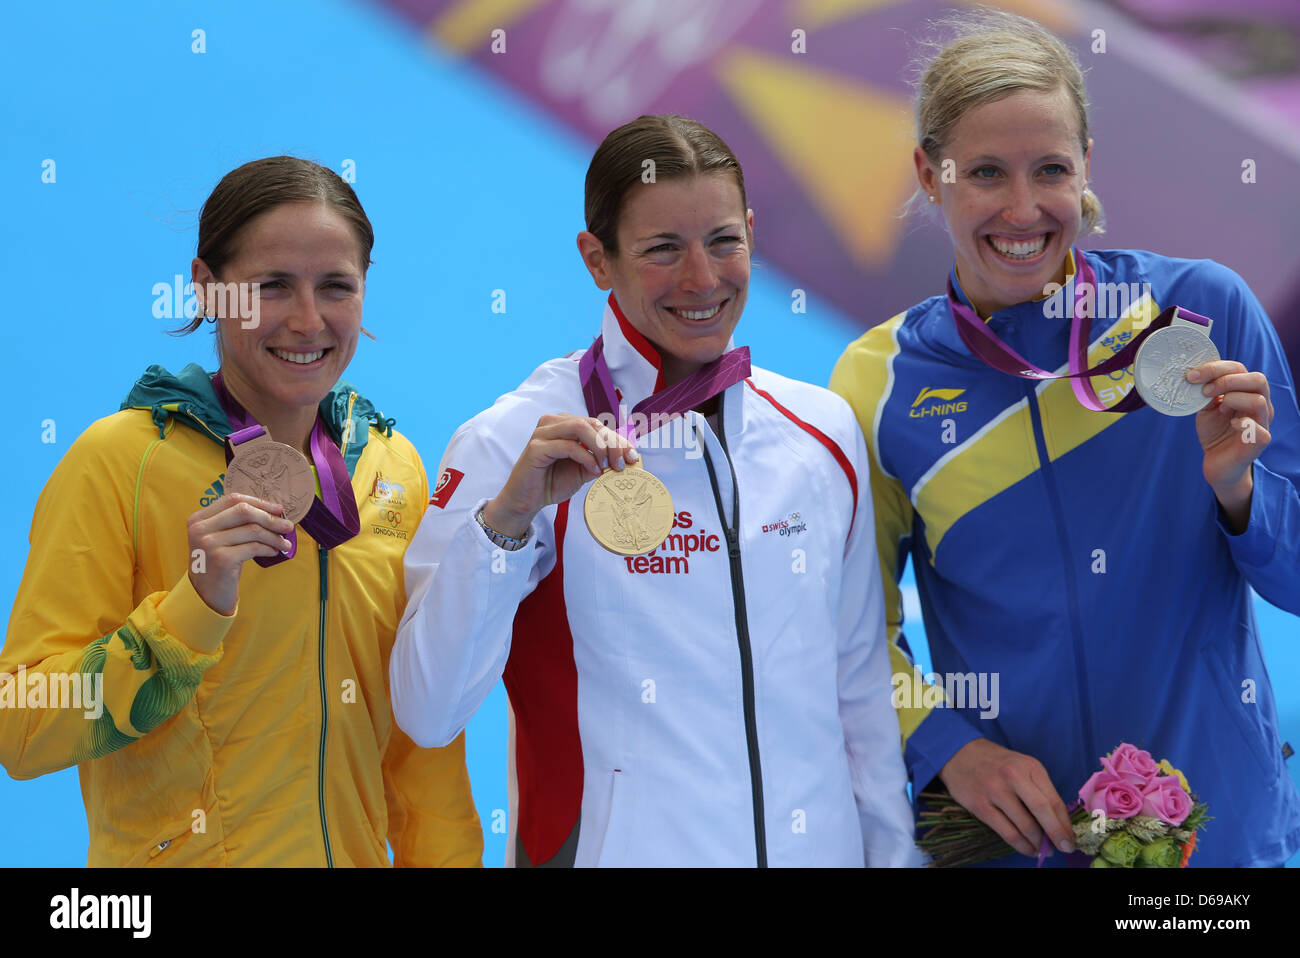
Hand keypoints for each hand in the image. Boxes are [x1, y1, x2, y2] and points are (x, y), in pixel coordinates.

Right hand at [187, 493, 295, 614]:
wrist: (206, 595)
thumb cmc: (218, 563)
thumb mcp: (221, 538)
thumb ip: (237, 522)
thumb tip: (275, 511)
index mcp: (198, 519)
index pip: (233, 499)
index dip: (259, 502)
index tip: (278, 509)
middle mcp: (200, 528)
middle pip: (244, 511)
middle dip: (270, 518)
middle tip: (288, 526)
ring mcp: (209, 543)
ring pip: (253, 530)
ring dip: (274, 536)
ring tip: (284, 543)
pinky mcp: (221, 558)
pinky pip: (254, 547)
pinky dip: (269, 548)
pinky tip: (274, 552)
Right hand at [482, 415, 638, 537]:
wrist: (527, 500)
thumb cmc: (552, 482)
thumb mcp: (584, 470)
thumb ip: (601, 460)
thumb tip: (627, 457)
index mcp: (565, 424)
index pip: (597, 424)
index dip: (618, 439)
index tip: (633, 456)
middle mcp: (553, 422)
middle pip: (591, 423)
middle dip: (612, 443)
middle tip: (622, 463)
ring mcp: (543, 432)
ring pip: (581, 428)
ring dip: (601, 447)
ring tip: (608, 466)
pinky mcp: (536, 447)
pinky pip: (568, 446)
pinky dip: (586, 457)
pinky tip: (594, 471)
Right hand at [938, 738, 1075, 857]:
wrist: (959, 753)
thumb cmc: (997, 763)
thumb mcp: (1023, 767)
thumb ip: (1039, 789)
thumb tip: (1057, 823)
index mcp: (1030, 767)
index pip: (1054, 800)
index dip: (1065, 824)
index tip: (1071, 839)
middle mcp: (1014, 777)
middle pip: (1042, 812)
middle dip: (1057, 835)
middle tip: (1065, 849)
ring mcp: (995, 791)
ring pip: (1025, 826)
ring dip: (1038, 844)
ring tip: (1042, 850)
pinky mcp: (980, 805)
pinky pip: (1006, 832)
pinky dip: (1020, 845)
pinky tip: (1027, 849)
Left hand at [1189, 360, 1272, 531]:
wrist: (1217, 463)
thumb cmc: (1215, 432)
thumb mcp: (1206, 409)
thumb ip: (1206, 394)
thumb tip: (1197, 377)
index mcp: (1247, 392)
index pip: (1239, 369)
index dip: (1215, 368)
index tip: (1192, 376)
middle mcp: (1260, 404)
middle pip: (1257, 379)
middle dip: (1227, 380)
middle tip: (1205, 391)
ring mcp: (1262, 422)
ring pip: (1259, 400)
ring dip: (1233, 399)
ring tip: (1218, 408)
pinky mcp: (1260, 441)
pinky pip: (1259, 429)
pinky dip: (1244, 423)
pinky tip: (1232, 423)